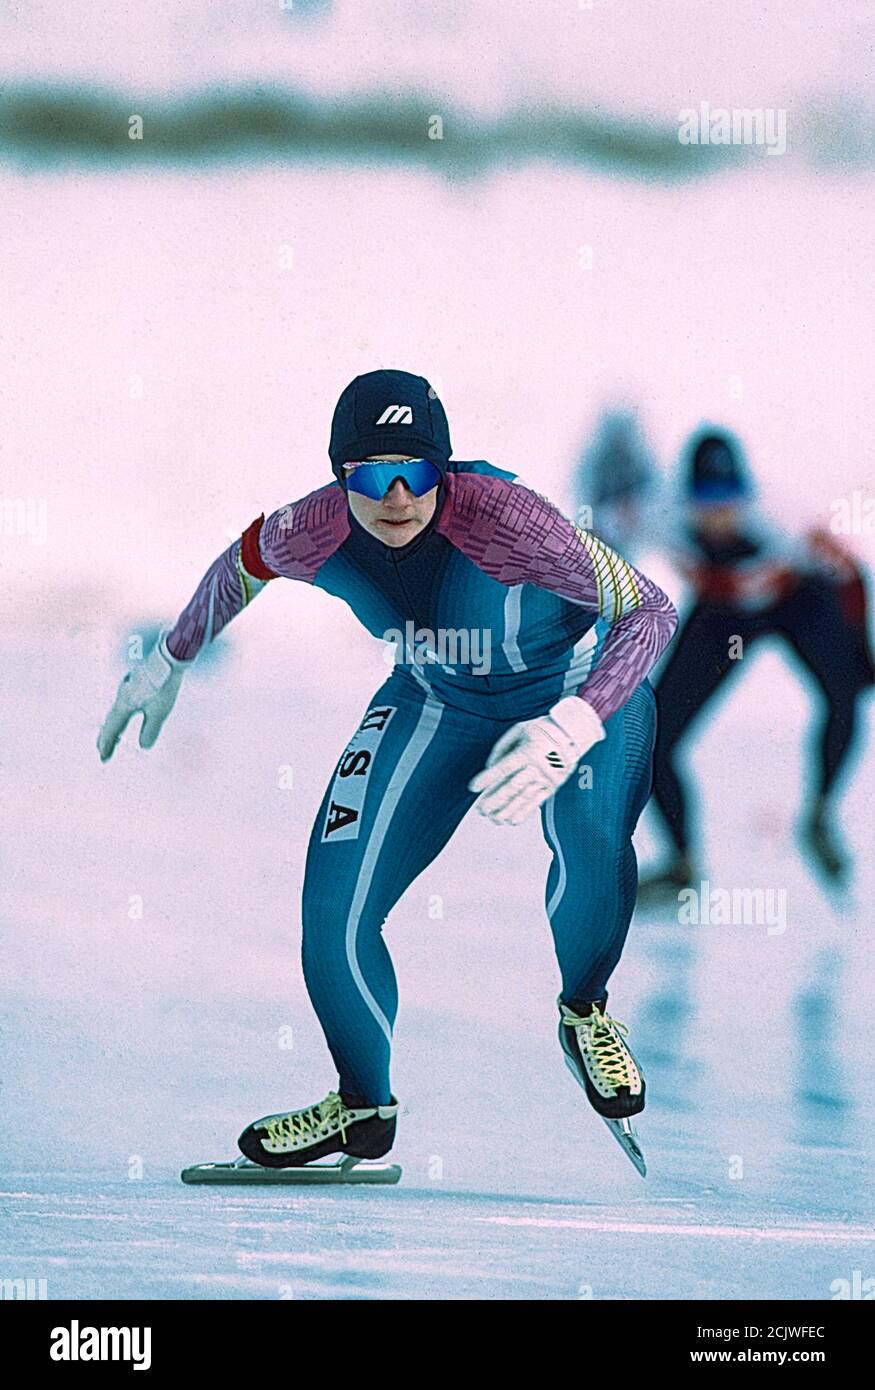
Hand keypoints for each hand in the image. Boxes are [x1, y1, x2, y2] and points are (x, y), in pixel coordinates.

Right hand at [97, 633, 186, 761]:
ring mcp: (128, 688)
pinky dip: (122, 715)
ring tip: (113, 737)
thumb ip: (150, 729)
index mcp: (124, 703)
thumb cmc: (163, 685)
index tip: (103, 756)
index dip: (108, 743)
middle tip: (103, 751)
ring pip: (117, 711)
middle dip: (108, 737)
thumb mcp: (159, 712)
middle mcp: (122, 695)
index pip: (112, 728)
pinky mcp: (136, 683)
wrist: (168, 658)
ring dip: (114, 726)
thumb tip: (144, 745)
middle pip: (111, 720)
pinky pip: (124, 703)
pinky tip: (127, 713)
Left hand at [468, 697, 604, 824]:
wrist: (572, 734)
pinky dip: (523, 813)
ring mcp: (546, 779)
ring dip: (506, 811)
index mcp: (527, 752)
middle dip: (494, 800)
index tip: (473, 788)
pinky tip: (511, 821)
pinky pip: (537, 803)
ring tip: (493, 819)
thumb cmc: (542, 729)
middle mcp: (537, 767)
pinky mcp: (553, 787)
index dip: (487, 779)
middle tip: (481, 809)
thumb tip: (489, 767)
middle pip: (512, 788)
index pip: (503, 768)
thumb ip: (502, 747)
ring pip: (523, 798)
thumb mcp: (520, 729)